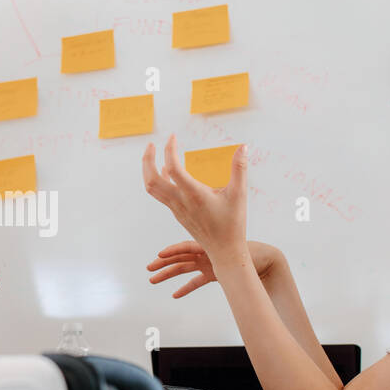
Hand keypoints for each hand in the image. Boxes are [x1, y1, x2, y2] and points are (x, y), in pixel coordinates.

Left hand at [142, 135, 249, 266]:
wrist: (224, 251)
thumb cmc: (233, 224)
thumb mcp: (239, 194)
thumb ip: (239, 168)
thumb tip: (242, 147)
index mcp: (194, 195)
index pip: (173, 168)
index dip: (170, 150)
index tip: (173, 137)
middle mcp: (180, 202)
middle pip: (151, 180)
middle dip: (147, 160)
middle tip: (151, 145)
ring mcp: (176, 209)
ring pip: (152, 189)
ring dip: (149, 171)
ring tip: (156, 155)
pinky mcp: (178, 214)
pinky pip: (162, 195)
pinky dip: (160, 180)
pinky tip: (169, 172)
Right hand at [148, 239, 284, 297]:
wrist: (267, 261)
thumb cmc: (257, 254)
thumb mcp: (244, 252)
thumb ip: (233, 254)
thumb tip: (228, 255)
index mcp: (212, 245)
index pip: (187, 247)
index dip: (173, 251)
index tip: (160, 255)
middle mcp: (207, 252)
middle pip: (180, 257)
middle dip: (163, 263)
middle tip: (149, 268)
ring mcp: (208, 262)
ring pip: (184, 269)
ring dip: (168, 274)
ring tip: (152, 280)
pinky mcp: (212, 273)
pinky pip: (195, 281)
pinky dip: (185, 288)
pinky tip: (175, 294)